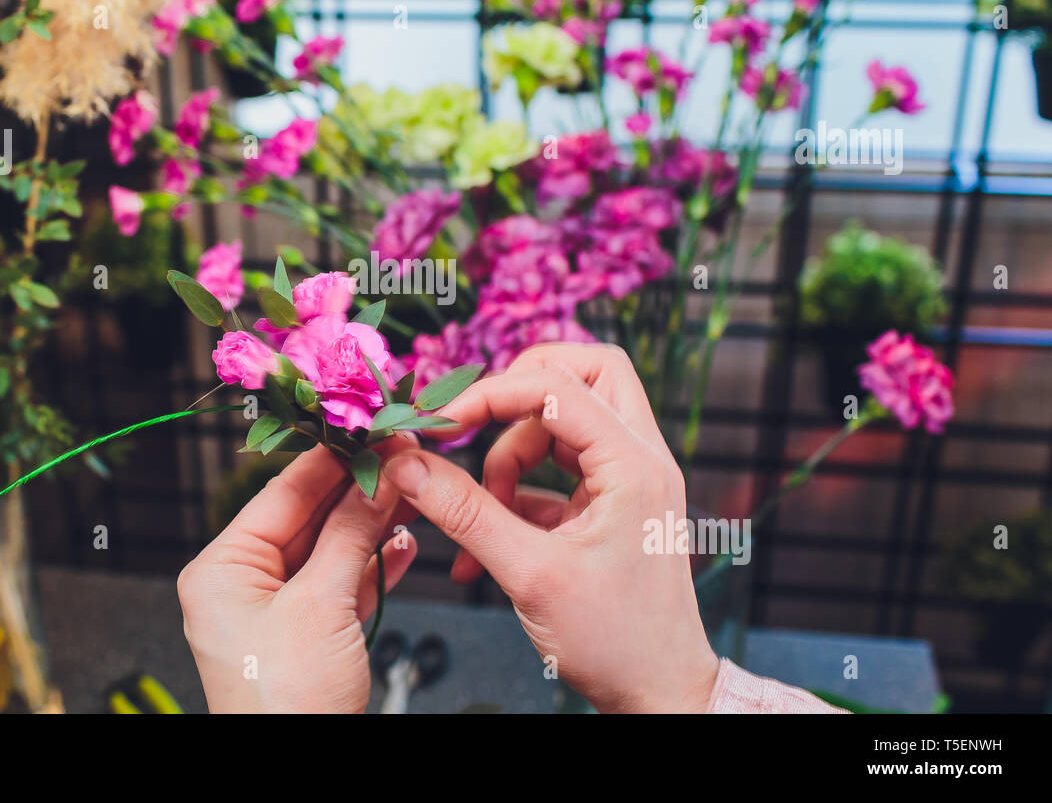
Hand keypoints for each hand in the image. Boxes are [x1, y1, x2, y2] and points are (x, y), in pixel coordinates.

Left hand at [177, 439, 416, 712]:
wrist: (301, 774)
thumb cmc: (286, 705)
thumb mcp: (321, 605)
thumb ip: (352, 534)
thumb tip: (381, 477)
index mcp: (221, 570)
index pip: (281, 494)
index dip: (331, 460)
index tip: (371, 430)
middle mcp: (242, 584)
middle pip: (307, 518)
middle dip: (358, 491)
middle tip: (402, 457)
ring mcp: (275, 610)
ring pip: (329, 549)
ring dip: (371, 525)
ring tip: (412, 493)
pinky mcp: (307, 634)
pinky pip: (340, 584)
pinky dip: (372, 565)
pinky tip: (403, 544)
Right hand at [381, 343, 719, 712]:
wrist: (659, 694)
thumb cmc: (613, 642)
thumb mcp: (529, 574)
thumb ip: (466, 513)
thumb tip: (408, 465)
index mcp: (634, 464)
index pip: (557, 385)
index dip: (491, 394)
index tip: (441, 424)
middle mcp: (641, 458)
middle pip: (585, 372)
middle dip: (521, 389)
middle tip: (475, 423)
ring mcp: (629, 478)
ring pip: (567, 417)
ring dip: (513, 452)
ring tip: (484, 514)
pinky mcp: (612, 502)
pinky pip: (560, 466)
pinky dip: (519, 491)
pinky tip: (488, 543)